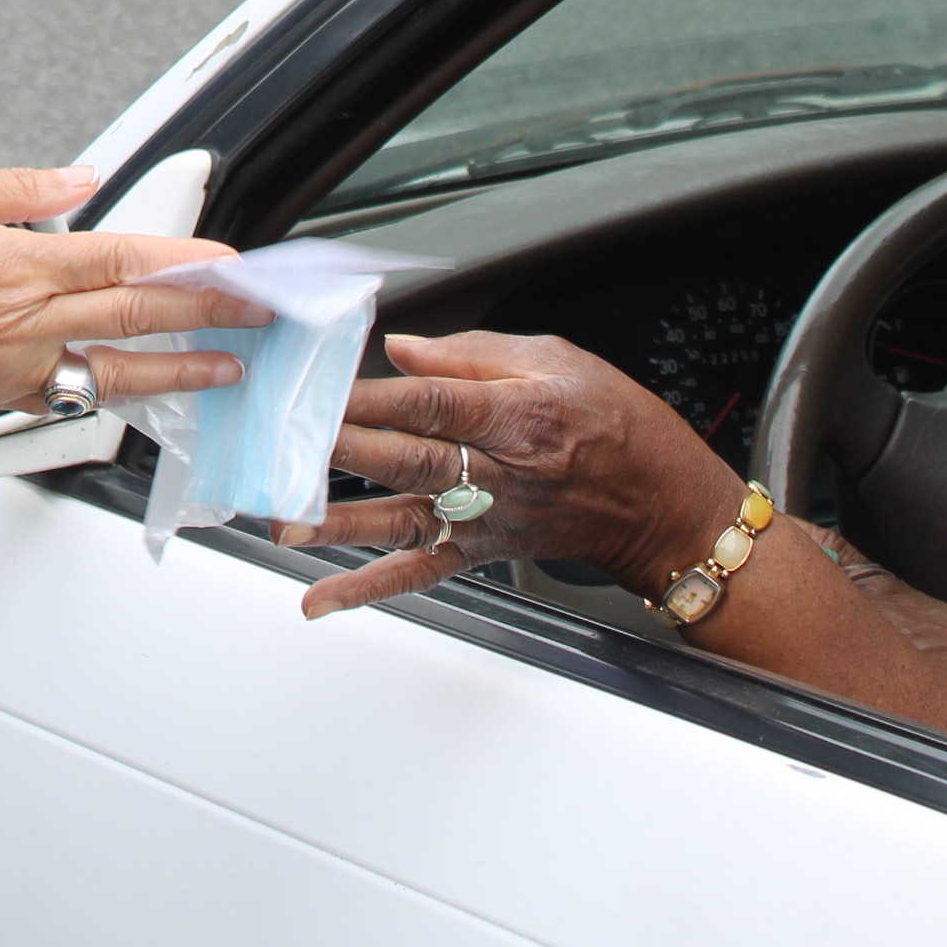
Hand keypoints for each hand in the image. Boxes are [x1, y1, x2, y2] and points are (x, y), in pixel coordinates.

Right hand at [0, 165, 263, 413]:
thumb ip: (21, 188)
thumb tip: (80, 180)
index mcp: (10, 265)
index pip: (122, 263)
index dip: (188, 264)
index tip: (234, 264)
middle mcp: (17, 324)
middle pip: (136, 319)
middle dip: (208, 315)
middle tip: (259, 313)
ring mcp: (7, 370)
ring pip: (114, 373)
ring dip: (179, 370)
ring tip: (227, 367)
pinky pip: (68, 397)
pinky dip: (115, 392)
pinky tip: (143, 387)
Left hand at [275, 328, 733, 620]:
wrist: (660, 503)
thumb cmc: (614, 423)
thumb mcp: (555, 358)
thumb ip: (471, 352)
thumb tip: (400, 348)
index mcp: (516, 413)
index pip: (433, 402)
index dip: (377, 396)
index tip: (324, 388)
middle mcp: (498, 472)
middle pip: (409, 459)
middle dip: (344, 454)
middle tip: (287, 448)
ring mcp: (485, 518)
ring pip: (402, 519)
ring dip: (340, 524)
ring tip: (285, 523)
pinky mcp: (480, 549)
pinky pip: (419, 572)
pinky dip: (366, 589)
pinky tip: (321, 599)